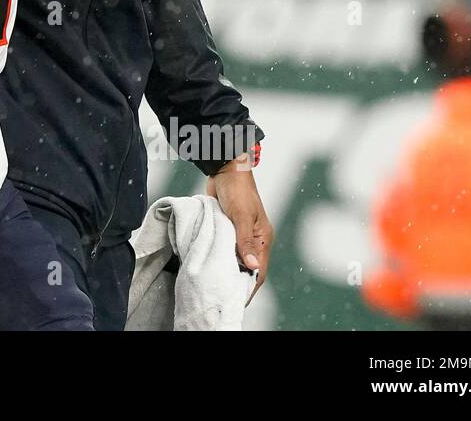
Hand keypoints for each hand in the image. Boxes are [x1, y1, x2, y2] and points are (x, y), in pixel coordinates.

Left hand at [205, 154, 273, 303]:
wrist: (225, 168)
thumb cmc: (237, 189)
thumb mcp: (241, 215)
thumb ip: (244, 240)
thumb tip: (252, 265)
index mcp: (263, 238)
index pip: (259, 270)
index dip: (249, 287)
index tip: (236, 300)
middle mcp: (253, 239)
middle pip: (246, 267)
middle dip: (235, 281)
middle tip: (220, 295)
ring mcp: (240, 234)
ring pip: (234, 258)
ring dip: (225, 269)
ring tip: (212, 284)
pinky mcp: (227, 228)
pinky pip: (224, 247)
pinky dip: (217, 256)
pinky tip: (208, 264)